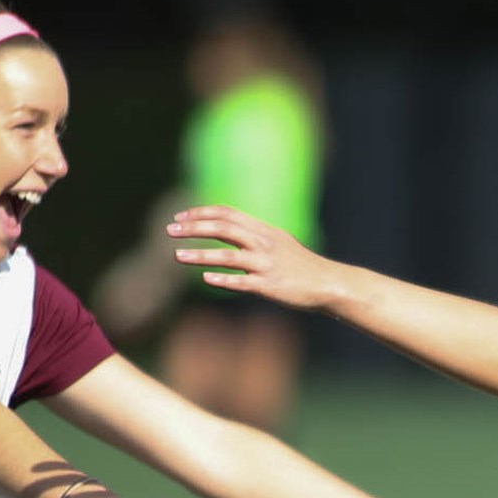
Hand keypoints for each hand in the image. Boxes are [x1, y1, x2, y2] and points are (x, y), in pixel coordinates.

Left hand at [167, 205, 338, 311]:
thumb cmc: (300, 265)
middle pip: (223, 228)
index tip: (180, 217)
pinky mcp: (268, 285)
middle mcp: (262, 243)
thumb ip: (252, 235)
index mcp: (263, 229)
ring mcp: (265, 264)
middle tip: (170, 230)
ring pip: (227, 256)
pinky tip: (205, 279)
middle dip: (194, 228)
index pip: (227, 213)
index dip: (201, 212)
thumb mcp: (278, 241)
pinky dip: (223, 279)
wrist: (327, 283)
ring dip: (200, 255)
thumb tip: (227, 230)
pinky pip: (242, 282)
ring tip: (177, 256)